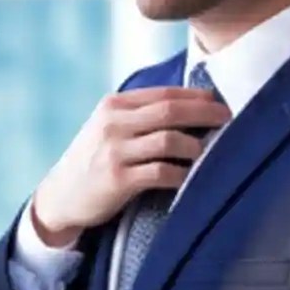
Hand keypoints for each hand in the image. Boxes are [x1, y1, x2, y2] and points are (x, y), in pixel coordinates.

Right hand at [31, 87, 230, 247]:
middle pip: (170, 111)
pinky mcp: (118, 179)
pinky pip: (161, 172)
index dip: (197, 96)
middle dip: (205, 113)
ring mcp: (115, 151)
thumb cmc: (93, 158)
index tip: (219, 101)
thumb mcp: (108, 127)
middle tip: (228, 119)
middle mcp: (113, 124)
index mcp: (113, 105)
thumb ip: (139, 114)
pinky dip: (182, 174)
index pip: (164, 94)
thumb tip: (191, 105)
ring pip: (169, 140)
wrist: (61, 195)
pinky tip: (190, 177)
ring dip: (196, 146)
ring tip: (209, 153)